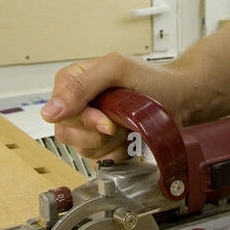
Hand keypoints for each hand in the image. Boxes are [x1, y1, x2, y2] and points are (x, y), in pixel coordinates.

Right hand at [40, 52, 193, 160]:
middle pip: (67, 133)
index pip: (58, 110)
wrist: (179, 99)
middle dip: (98, 132)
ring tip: (127, 126)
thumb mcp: (116, 68)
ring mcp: (88, 127)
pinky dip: (116, 154)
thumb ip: (81, 86)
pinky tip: (128, 140)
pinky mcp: (101, 145)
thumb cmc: (151, 79)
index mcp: (72, 81)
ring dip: (111, 142)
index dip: (84, 118)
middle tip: (120, 122)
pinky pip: (97, 161)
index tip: (107, 118)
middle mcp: (77, 104)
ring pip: (82, 149)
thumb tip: (51, 111)